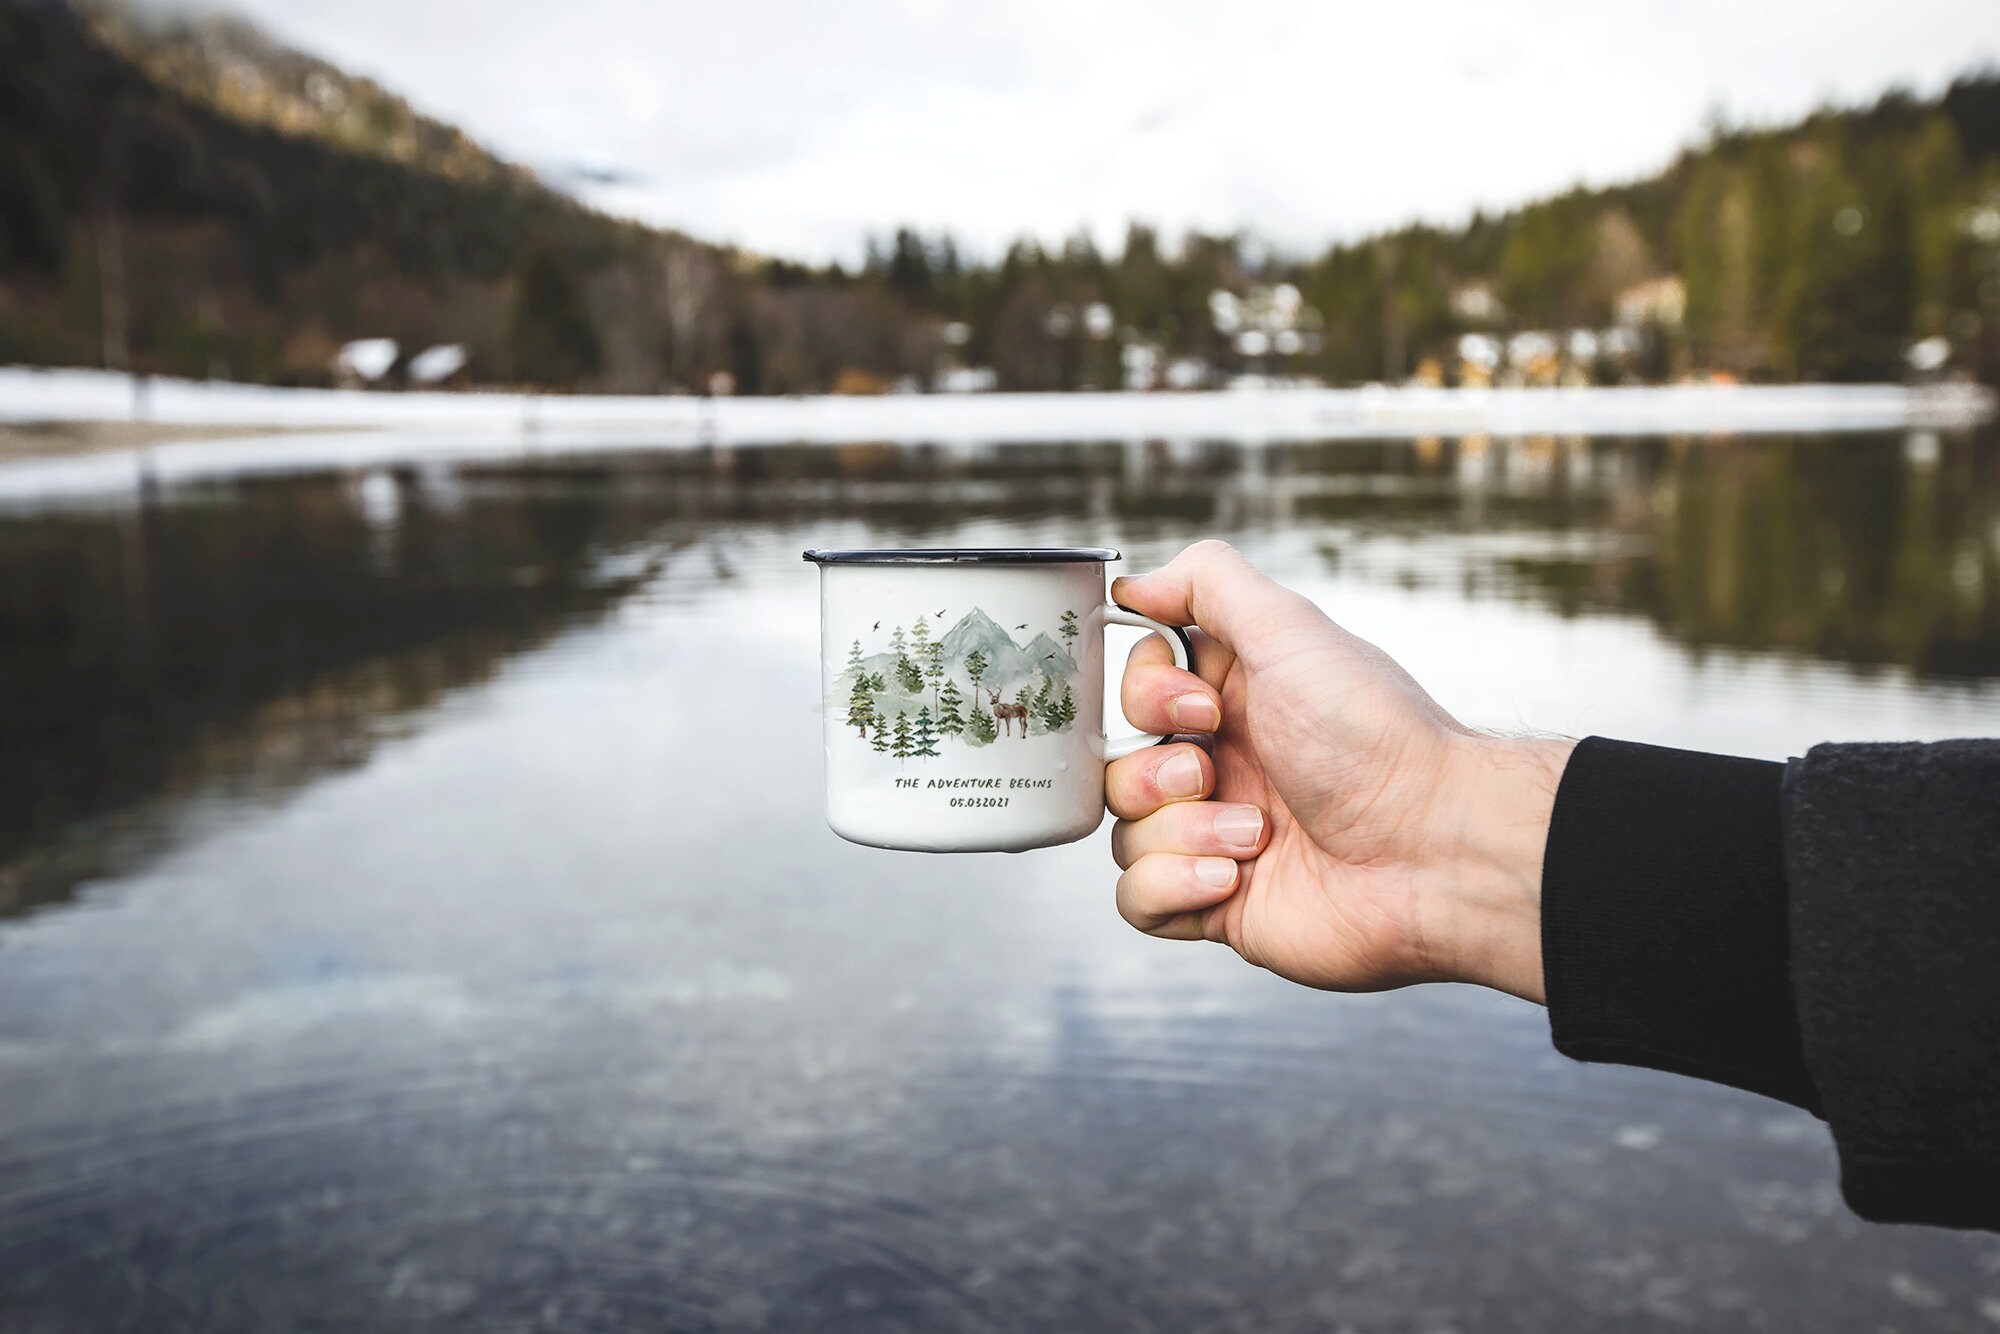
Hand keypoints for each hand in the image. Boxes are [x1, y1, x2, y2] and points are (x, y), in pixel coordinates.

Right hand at [1105, 540, 1570, 1002]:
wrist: (1435, 850)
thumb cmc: (1374, 738)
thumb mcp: (1291, 628)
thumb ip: (1207, 583)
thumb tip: (1132, 584)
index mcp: (1237, 702)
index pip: (1136, 689)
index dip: (1148, 697)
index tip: (1202, 706)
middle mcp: (1224, 767)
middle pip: (1117, 763)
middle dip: (1157, 771)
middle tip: (1213, 771)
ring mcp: (1217, 838)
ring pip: (1123, 833)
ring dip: (1183, 830)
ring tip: (1256, 836)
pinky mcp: (1217, 904)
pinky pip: (1135, 899)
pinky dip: (1171, 885)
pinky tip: (1233, 879)